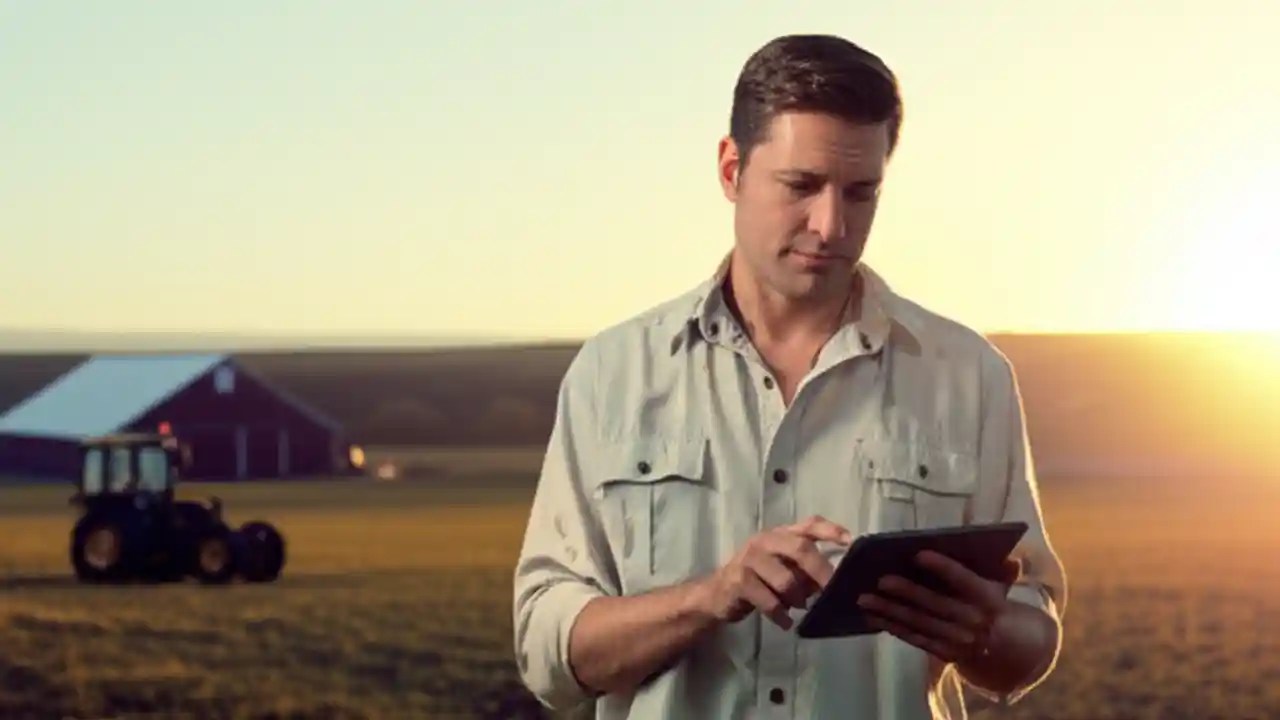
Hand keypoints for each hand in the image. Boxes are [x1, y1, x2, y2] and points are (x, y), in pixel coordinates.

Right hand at [695, 515, 851, 629]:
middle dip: (821, 571)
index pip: (809, 524)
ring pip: (786, 580)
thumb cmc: (758, 580)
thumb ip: (807, 570)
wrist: (717, 594)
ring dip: (797, 598)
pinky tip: (784, 622)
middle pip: (801, 548)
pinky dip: (780, 615)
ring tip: (798, 607)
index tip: (850, 540)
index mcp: (780, 535)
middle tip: (832, 590)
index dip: (830, 529)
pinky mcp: (740, 581)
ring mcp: (750, 559)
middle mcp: (766, 541)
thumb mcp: (784, 570)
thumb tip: (837, 581)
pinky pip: (769, 601)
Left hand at [856, 550, 1021, 662]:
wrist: (1001, 645)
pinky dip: (891, 627)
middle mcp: (971, 620)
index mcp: (987, 599)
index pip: (964, 580)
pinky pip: (914, 638)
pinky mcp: (942, 652)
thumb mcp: (1001, 585)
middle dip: (906, 592)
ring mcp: (955, 639)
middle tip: (880, 579)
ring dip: (889, 611)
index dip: (943, 568)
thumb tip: (1009, 556)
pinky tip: (872, 615)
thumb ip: (1001, 569)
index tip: (919, 554)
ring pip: (918, 623)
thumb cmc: (991, 603)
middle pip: (934, 604)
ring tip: (864, 598)